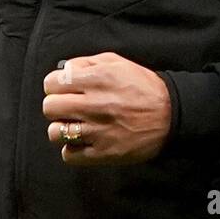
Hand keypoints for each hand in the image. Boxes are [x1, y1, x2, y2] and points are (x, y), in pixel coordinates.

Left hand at [42, 52, 171, 164]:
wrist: (170, 115)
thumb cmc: (143, 86)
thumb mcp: (117, 63)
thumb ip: (87, 63)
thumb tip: (63, 71)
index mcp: (96, 79)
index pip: (51, 83)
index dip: (54, 85)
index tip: (62, 89)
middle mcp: (94, 105)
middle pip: (49, 107)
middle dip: (56, 105)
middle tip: (68, 107)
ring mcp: (97, 131)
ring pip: (55, 132)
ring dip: (61, 128)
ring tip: (74, 125)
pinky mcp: (103, 153)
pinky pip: (69, 155)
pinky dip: (72, 149)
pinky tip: (83, 141)